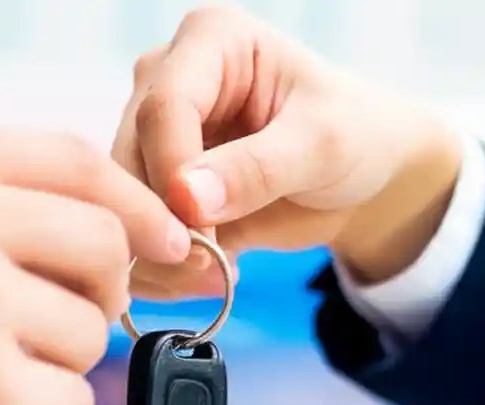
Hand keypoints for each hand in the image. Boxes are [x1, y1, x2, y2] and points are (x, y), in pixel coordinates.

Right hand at [112, 4, 464, 295]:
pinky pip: (137, 233)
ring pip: (124, 200)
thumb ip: (258, 168)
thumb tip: (188, 198)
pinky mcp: (155, 186)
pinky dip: (163, 270)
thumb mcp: (323, 144)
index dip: (171, 169)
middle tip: (207, 269)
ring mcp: (155, 136)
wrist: (360, 178)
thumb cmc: (352, 135)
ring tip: (217, 281)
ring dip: (160, 254)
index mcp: (210, 41)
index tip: (197, 226)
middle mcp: (167, 80)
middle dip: (162, 221)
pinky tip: (209, 283)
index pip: (164, 105)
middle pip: (129, 155)